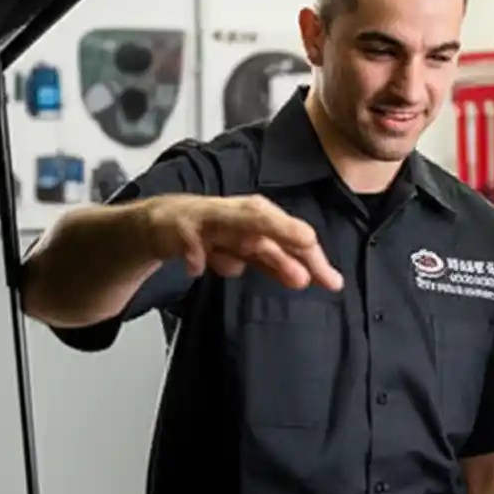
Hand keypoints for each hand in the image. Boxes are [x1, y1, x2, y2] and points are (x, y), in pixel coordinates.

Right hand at [144, 194, 343, 290]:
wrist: (162, 224)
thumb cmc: (215, 233)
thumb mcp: (249, 252)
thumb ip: (278, 264)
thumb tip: (310, 278)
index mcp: (259, 220)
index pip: (290, 238)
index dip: (311, 258)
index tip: (332, 279)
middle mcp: (238, 215)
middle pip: (264, 220)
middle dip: (285, 229)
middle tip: (309, 241)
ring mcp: (207, 218)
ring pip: (228, 219)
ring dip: (241, 233)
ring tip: (259, 250)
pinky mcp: (178, 227)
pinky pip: (185, 238)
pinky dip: (191, 251)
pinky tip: (197, 267)